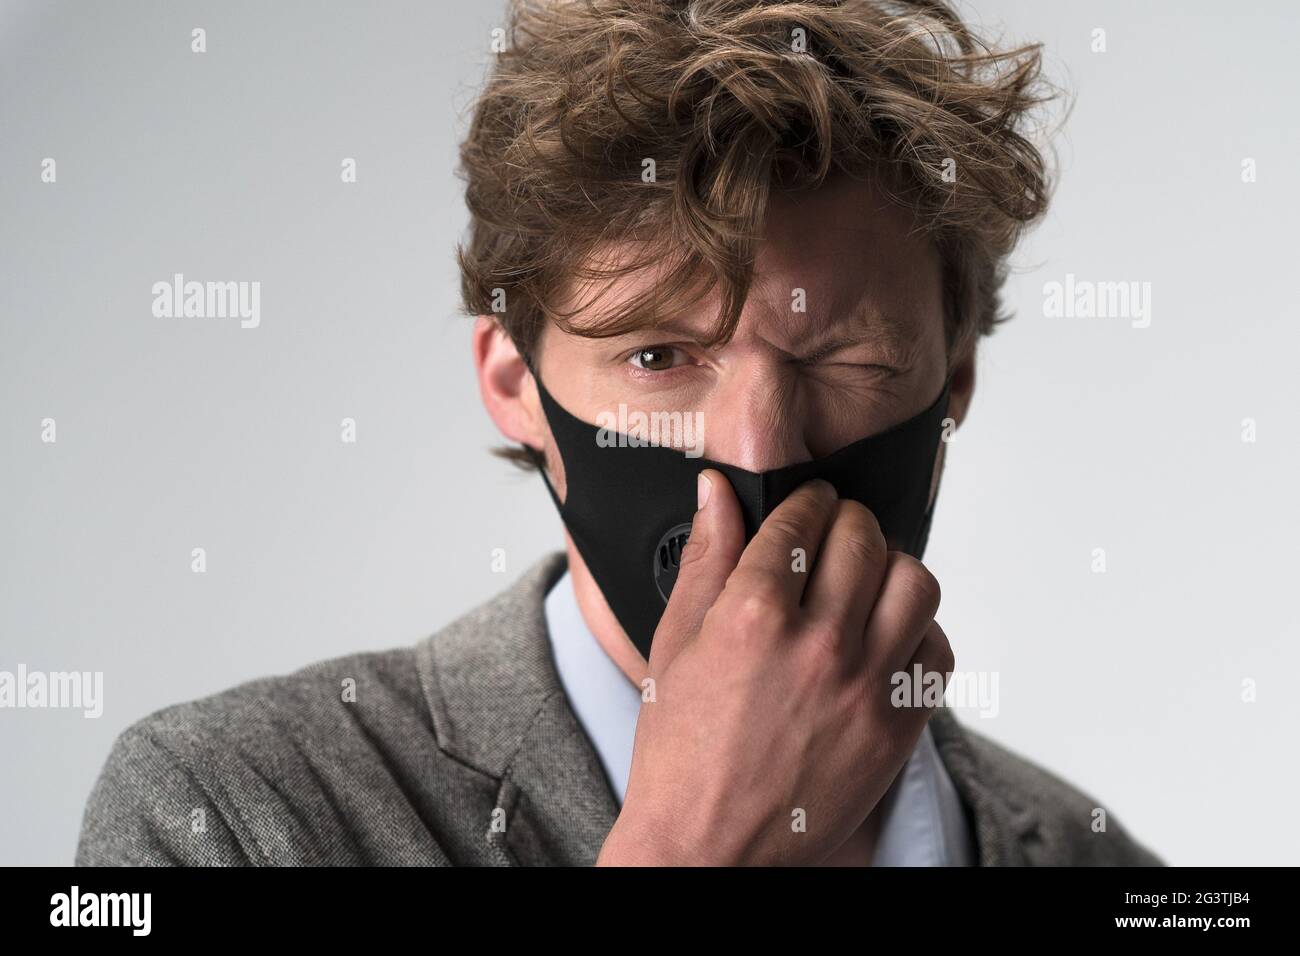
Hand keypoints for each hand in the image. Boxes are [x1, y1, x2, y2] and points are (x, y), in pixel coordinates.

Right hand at [597, 471, 953, 865]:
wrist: (705, 845)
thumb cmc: (681, 751)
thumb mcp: (674, 643)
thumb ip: (704, 559)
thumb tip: (716, 492)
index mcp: (752, 616)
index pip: (800, 521)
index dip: (806, 500)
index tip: (809, 501)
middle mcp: (817, 644)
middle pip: (862, 539)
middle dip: (847, 521)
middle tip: (835, 531)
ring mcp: (864, 687)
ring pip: (914, 583)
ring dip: (891, 567)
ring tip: (867, 578)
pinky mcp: (896, 727)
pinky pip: (937, 650)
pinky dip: (918, 631)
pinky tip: (885, 635)